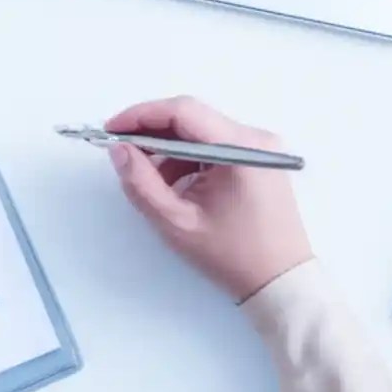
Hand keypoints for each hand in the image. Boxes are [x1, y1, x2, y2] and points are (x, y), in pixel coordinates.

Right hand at [106, 96, 312, 301]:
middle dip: (152, 134)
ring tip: (149, 181)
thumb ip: (141, 183)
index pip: (183, 111)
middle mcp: (255, 138)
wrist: (280, 280)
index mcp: (240, 148)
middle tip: (121, 152)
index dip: (141, 115)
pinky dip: (188, 160)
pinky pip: (214, 147)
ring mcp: (260, 148)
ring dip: (169, 151)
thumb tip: (119, 150)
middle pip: (192, 119)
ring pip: (200, 133)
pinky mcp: (258, 160)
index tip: (111, 130)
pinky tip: (174, 186)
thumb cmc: (232, 256)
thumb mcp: (177, 222)